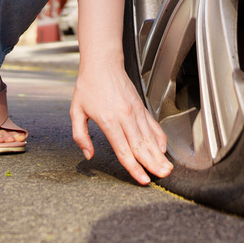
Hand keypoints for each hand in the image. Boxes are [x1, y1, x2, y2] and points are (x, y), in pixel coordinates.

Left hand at [70, 58, 171, 184]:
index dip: (134, 167)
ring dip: (159, 154)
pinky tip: (162, 149)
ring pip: (149, 137)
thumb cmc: (88, 84)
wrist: (103, 62)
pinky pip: (153, 125)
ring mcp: (136, 111)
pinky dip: (159, 138)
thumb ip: (80, 136)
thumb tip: (88, 154)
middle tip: (162, 177)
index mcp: (108, 120)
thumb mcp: (76, 111)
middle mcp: (125, 116)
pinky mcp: (141, 107)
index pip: (123, 150)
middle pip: (141, 146)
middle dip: (152, 164)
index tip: (142, 179)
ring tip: (167, 168)